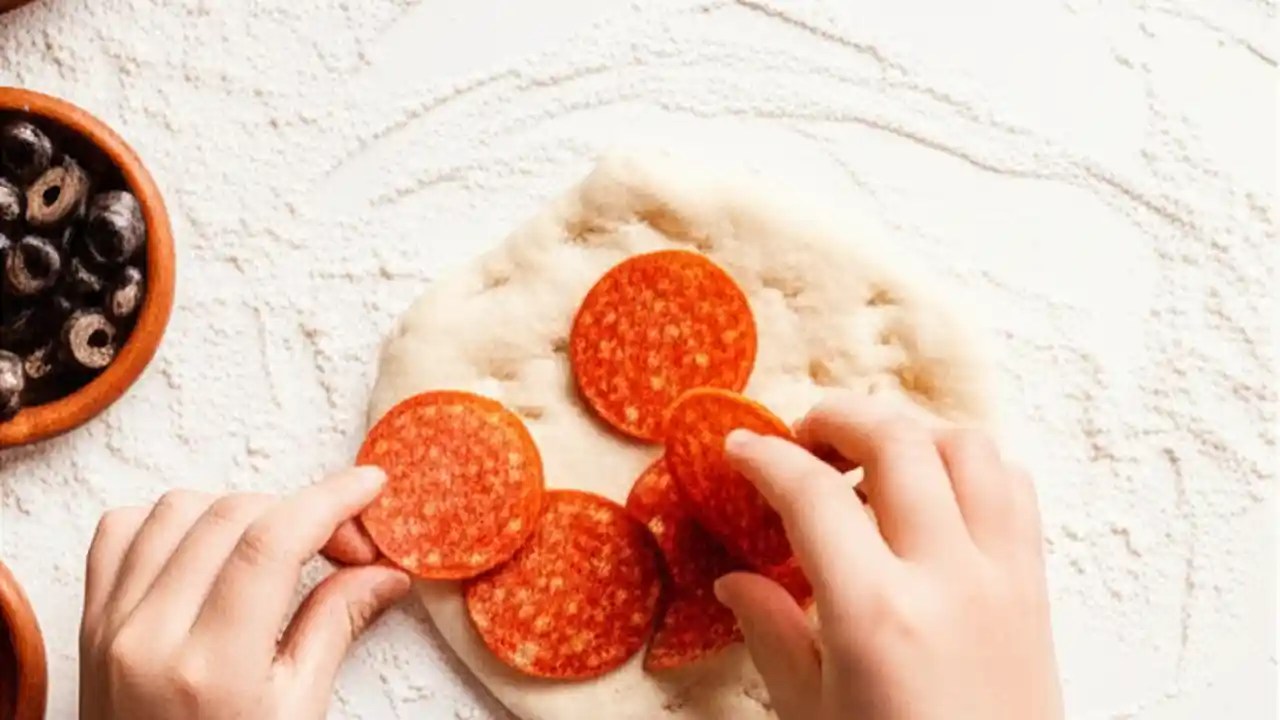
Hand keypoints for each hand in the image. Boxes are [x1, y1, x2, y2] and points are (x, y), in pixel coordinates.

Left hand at [79, 468, 411, 719]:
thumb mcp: (298, 712)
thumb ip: (336, 629)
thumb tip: (382, 572)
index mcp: (213, 667)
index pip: (273, 542)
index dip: (331, 499)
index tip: (368, 487)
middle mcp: (151, 636)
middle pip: (233, 515)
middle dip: (301, 510)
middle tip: (343, 544)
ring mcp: (112, 626)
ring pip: (177, 508)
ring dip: (240, 510)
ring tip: (278, 546)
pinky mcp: (91, 622)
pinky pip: (122, 531)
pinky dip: (170, 521)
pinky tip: (209, 546)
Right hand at [716, 394, 1062, 719]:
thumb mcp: (811, 713)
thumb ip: (771, 632)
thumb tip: (734, 578)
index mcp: (876, 615)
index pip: (812, 495)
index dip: (764, 458)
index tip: (738, 449)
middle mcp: (947, 578)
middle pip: (898, 441)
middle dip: (838, 417)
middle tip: (801, 437)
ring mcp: (1002, 576)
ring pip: (967, 446)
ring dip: (910, 431)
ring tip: (869, 457)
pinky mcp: (1036, 587)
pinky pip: (1014, 487)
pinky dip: (969, 463)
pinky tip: (932, 491)